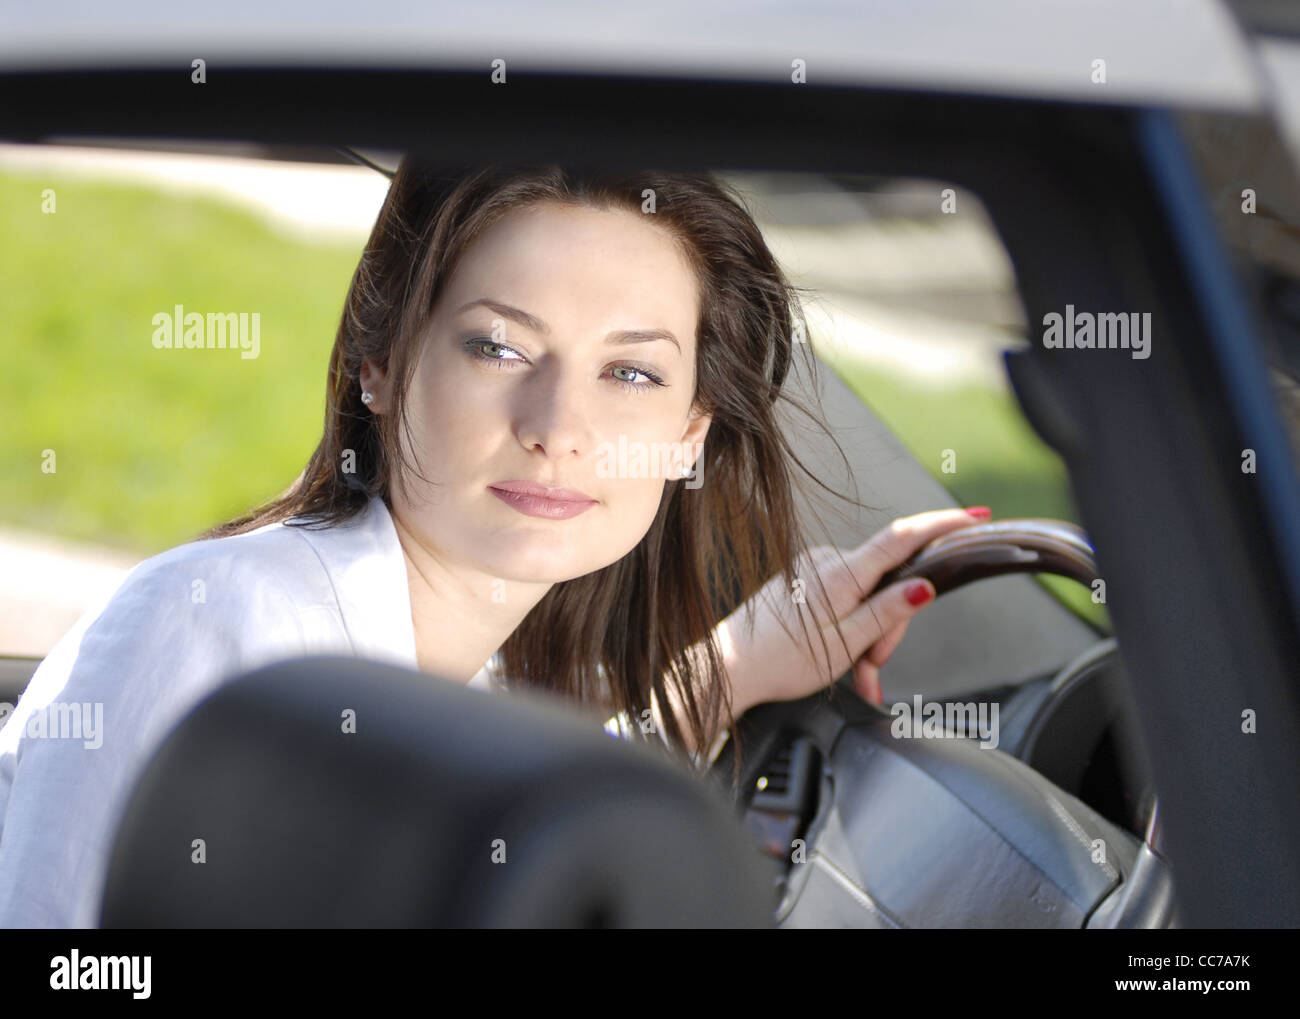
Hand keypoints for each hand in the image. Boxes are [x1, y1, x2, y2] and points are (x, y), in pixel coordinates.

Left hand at [719, 507, 991, 714]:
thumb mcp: (846, 644)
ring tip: (855, 671)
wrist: (731, 667)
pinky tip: (845, 661)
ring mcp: (814, 569)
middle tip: (872, 666)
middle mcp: (827, 562)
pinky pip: (847, 598)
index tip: (974, 515)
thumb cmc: (781, 661)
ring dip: (871, 634)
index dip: (942, 525)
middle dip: (891, 625)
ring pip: (869, 595)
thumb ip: (888, 613)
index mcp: (840, 575)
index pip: (902, 538)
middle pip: (889, 581)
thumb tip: (924, 587)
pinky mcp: (805, 580)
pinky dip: (854, 627)